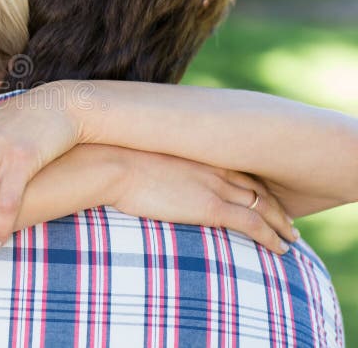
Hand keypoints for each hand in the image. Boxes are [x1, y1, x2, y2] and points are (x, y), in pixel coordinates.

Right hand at [103, 147, 297, 253]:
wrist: (111, 164)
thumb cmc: (115, 160)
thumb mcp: (143, 155)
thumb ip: (158, 164)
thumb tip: (151, 176)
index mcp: (200, 153)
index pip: (241, 169)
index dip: (257, 185)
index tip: (264, 197)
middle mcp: (214, 166)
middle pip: (258, 187)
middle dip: (276, 205)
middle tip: (287, 221)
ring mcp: (215, 186)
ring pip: (263, 206)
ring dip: (281, 224)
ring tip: (290, 237)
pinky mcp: (210, 207)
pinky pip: (253, 224)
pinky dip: (272, 237)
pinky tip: (281, 249)